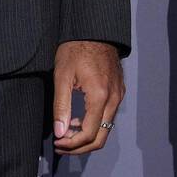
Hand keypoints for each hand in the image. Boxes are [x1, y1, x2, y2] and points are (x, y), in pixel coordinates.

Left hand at [51, 41, 124, 155]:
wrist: (94, 29)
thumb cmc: (76, 48)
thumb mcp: (62, 76)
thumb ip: (61, 107)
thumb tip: (60, 132)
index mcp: (100, 96)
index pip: (89, 134)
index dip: (72, 144)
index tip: (58, 143)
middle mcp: (114, 98)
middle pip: (101, 137)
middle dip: (80, 147)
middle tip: (62, 145)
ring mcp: (118, 94)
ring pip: (106, 128)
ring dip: (87, 136)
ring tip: (66, 133)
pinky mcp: (118, 90)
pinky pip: (108, 116)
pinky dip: (94, 124)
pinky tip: (78, 119)